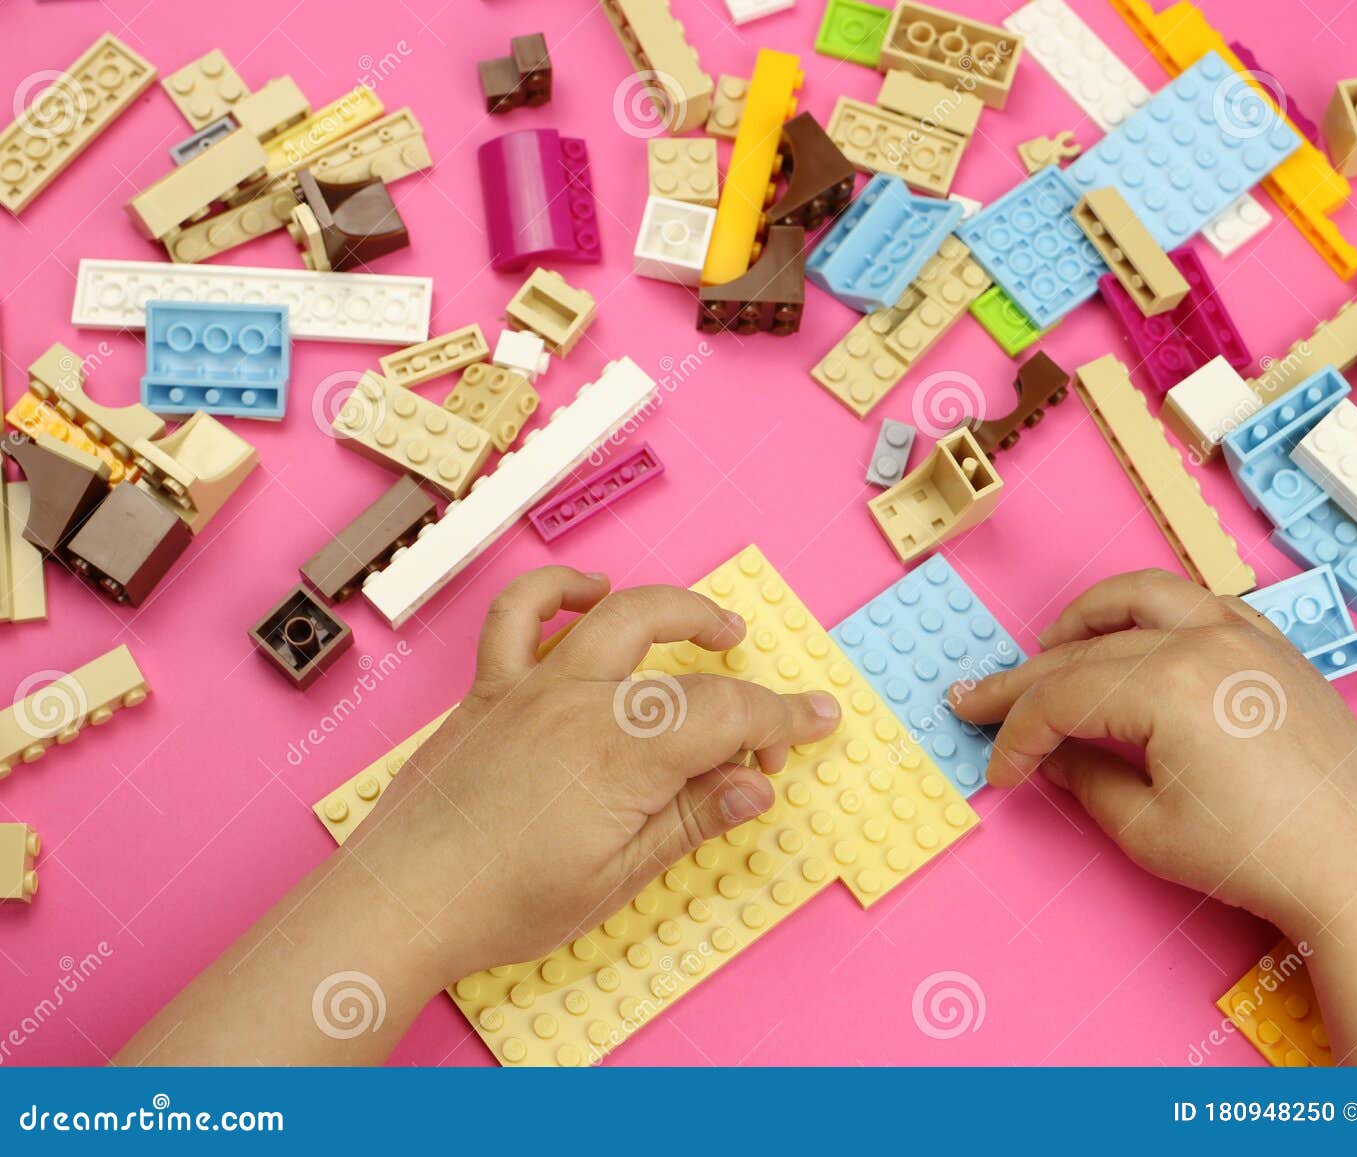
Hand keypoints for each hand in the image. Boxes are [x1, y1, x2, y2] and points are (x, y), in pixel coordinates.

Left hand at [348, 567, 841, 982]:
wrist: (400, 901)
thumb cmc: (500, 904)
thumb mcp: (615, 879)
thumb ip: (689, 821)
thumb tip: (754, 785)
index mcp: (620, 756)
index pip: (726, 715)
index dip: (781, 718)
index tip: (816, 720)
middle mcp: (579, 704)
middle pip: (683, 660)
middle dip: (741, 672)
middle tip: (769, 706)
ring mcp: (530, 689)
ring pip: (614, 614)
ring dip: (673, 610)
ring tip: (710, 626)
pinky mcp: (489, 690)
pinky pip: (518, 615)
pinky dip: (556, 590)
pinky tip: (588, 592)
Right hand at [948, 568, 1356, 938]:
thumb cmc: (1257, 856)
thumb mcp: (1147, 829)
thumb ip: (1085, 778)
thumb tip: (1051, 756)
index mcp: (1167, 686)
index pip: (1059, 697)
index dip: (1015, 735)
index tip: (997, 772)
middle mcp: (1203, 642)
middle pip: (1086, 648)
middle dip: (1025, 681)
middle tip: (978, 700)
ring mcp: (1245, 636)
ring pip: (1143, 597)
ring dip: (1086, 618)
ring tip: (1050, 649)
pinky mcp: (1274, 649)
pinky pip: (1200, 605)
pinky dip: (1153, 614)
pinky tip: (1135, 642)